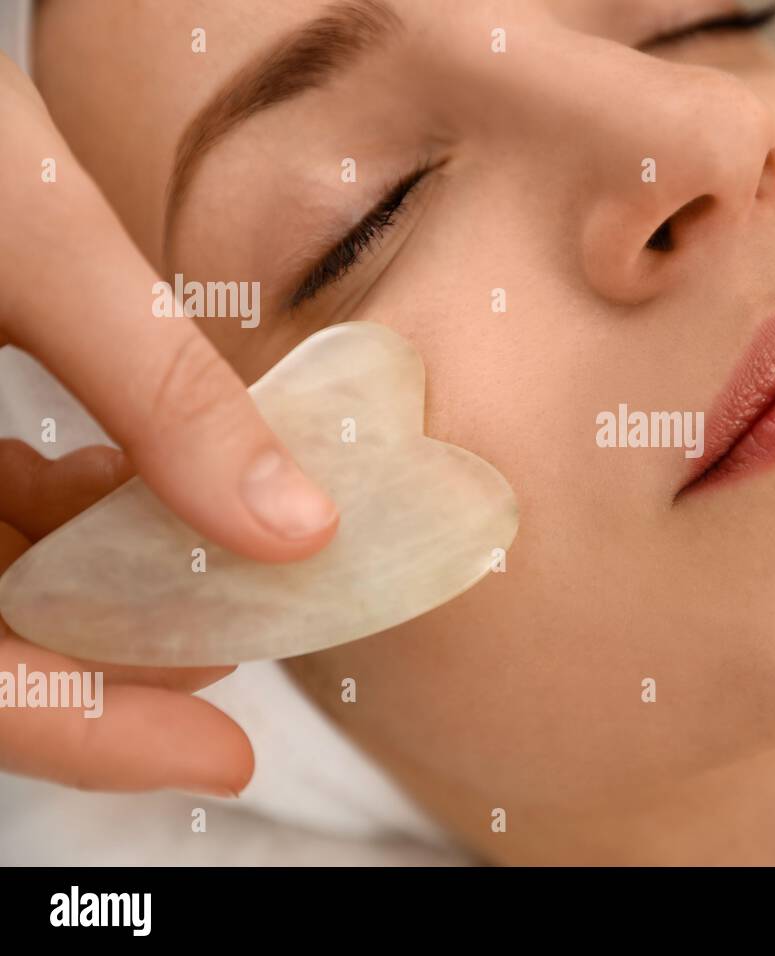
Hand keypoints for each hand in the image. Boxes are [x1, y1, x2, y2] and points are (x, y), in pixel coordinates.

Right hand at [0, 55, 337, 790]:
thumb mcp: (22, 233)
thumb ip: (156, 386)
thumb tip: (295, 523)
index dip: (87, 733)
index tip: (222, 757)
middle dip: (128, 641)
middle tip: (257, 628)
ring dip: (116, 568)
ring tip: (233, 545)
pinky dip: (68, 504)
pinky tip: (146, 472)